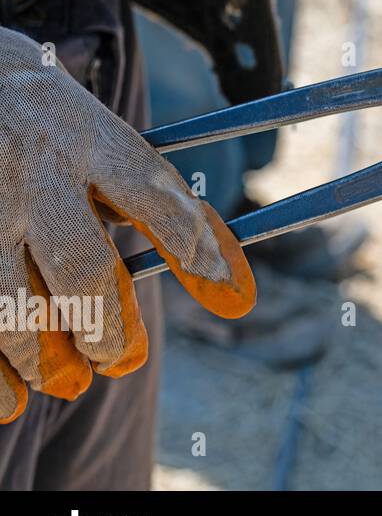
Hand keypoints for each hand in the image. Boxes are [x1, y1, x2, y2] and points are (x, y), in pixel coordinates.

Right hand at [0, 29, 254, 422]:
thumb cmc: (41, 116)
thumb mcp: (94, 131)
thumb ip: (133, 191)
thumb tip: (208, 265)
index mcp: (90, 136)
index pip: (154, 194)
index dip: (193, 247)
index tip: (226, 291)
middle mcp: (36, 168)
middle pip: (82, 266)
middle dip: (108, 328)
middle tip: (121, 361)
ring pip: (12, 302)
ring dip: (43, 357)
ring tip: (68, 380)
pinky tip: (7, 399)